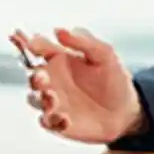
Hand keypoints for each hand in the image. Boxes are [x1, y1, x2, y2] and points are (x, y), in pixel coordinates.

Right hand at [11, 27, 146, 143]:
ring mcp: (52, 102)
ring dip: (40, 98)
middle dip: (34, 76)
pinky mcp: (57, 122)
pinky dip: (53, 121)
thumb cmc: (113, 78)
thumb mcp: (104, 54)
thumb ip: (83, 41)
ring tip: (52, 97)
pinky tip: (65, 119)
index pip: (38, 49)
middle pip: (32, 76)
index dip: (27, 43)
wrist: (126, 111)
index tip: (29, 43)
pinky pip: (48, 122)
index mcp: (58, 59)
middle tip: (41, 76)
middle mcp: (51, 80)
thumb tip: (59, 30)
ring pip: (35, 100)